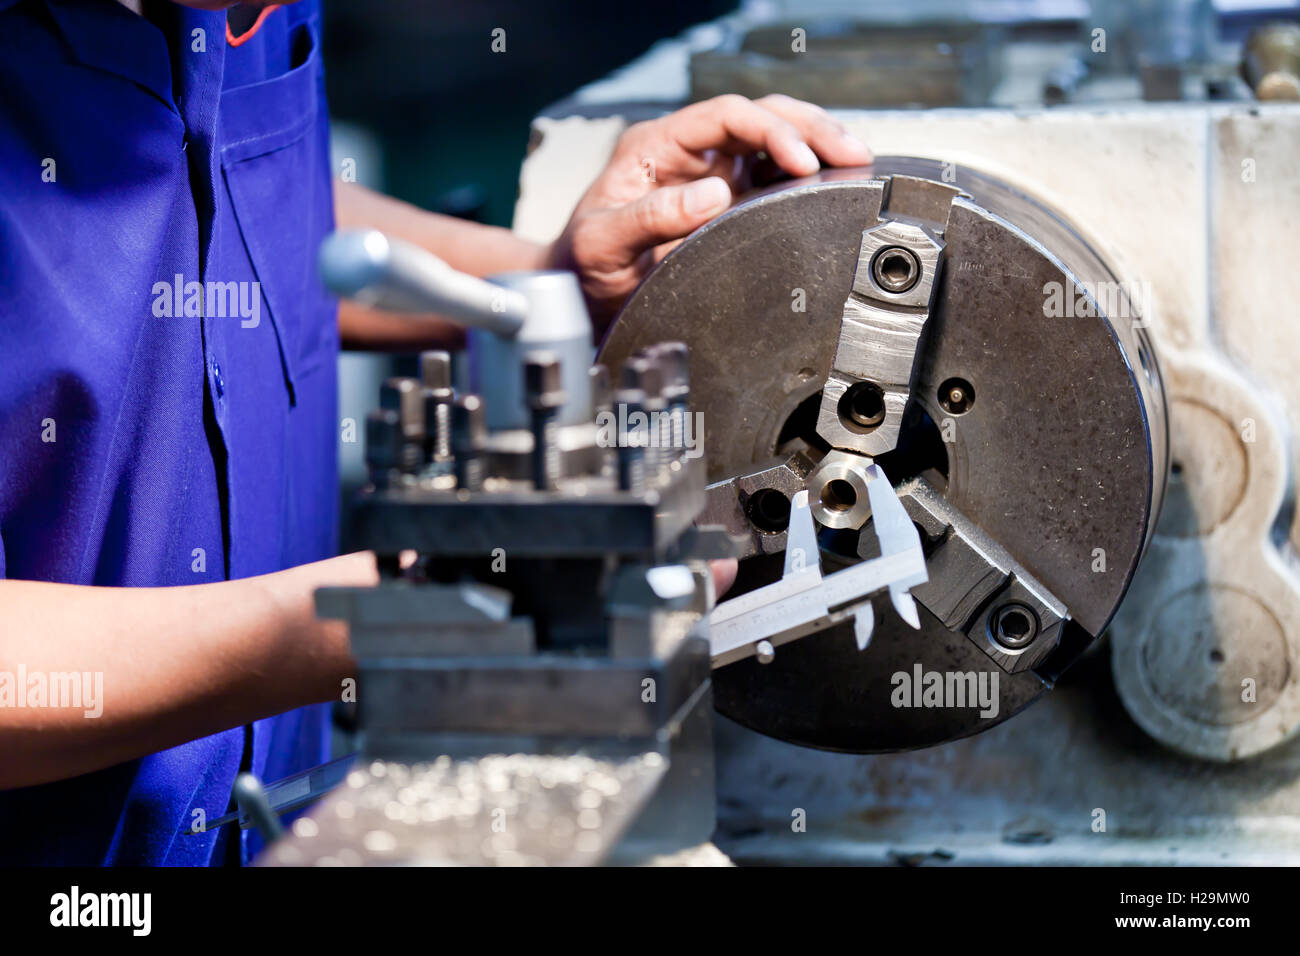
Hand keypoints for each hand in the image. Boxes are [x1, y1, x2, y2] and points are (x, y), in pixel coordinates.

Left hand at [545, 94, 871, 332]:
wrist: (578, 299)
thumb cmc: (581, 267)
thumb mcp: (603, 243)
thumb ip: (650, 217)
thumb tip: (712, 195)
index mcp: (657, 147)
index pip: (727, 116)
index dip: (771, 131)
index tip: (801, 162)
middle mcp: (689, 155)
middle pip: (761, 117)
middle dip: (810, 129)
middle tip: (851, 153)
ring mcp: (712, 177)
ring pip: (775, 142)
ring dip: (818, 146)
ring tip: (857, 162)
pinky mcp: (729, 207)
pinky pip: (775, 180)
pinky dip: (810, 178)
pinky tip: (835, 185)